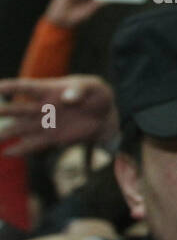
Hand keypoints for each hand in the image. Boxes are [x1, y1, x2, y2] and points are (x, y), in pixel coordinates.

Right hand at [0, 75, 117, 155]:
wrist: (104, 115)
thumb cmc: (95, 94)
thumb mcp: (92, 86)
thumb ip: (80, 90)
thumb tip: (68, 98)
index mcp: (48, 90)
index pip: (25, 87)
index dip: (11, 87)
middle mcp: (40, 107)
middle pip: (17, 110)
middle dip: (3, 112)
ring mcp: (44, 123)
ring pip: (20, 129)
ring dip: (5, 134)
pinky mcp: (52, 138)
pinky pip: (33, 144)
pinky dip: (21, 149)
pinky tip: (7, 153)